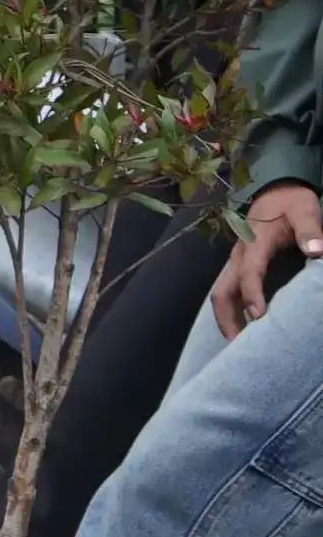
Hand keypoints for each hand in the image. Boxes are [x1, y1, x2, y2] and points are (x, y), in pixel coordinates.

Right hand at [218, 182, 322, 335]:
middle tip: (240, 345)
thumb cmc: (292, 202)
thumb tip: (316, 251)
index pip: (249, 272)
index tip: (259, 317)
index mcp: (254, 243)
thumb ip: (310, 229)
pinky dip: (233, 312)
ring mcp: (237, 262)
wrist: (277, 190)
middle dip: (228, 319)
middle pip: (222, 291)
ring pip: (222, 294)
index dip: (252, 294)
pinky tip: (245, 327)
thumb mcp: (305, 210)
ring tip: (240, 344)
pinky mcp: (241, 267)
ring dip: (228, 319)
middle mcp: (239, 256)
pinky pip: (229, 292)